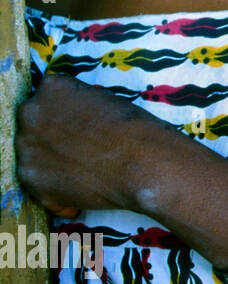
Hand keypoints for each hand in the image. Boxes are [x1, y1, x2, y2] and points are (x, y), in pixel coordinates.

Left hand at [16, 73, 189, 216]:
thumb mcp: (106, 100)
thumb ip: (80, 105)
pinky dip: (61, 194)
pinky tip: (86, 191)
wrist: (145, 163)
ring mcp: (27, 150)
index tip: (81, 126)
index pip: (49, 98)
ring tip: (87, 172)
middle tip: (82, 150)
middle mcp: (30, 114)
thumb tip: (73, 120)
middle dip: (53, 138)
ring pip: (34, 158)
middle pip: (34, 125)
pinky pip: (43, 189)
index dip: (66, 115)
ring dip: (54, 165)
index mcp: (51, 88)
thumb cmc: (136, 129)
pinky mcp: (32, 182)